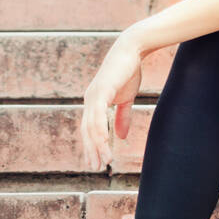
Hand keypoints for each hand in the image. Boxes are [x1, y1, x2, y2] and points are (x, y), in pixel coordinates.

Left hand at [80, 32, 144, 170]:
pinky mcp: (100, 92)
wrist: (132, 50)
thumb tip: (122, 137)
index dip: (92, 145)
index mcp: (94, 102)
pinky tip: (104, 144)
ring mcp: (93, 96)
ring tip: (105, 161)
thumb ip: (122, 117)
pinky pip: (98, 116)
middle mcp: (89, 100)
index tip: (96, 161)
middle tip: (96, 167)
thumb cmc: (129, 71)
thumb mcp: (126, 99)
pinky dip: (100, 131)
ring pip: (92, 127)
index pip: (89, 129)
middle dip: (92, 150)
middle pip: (87, 131)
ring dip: (98, 145)